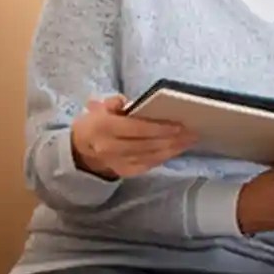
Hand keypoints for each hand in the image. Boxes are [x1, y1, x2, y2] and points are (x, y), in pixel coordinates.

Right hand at [70, 95, 195, 178]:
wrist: (82, 148)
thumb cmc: (98, 123)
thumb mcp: (100, 107)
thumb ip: (113, 102)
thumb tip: (123, 101)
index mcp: (104, 128)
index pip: (136, 129)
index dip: (158, 128)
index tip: (178, 125)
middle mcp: (110, 148)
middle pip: (147, 144)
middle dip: (172, 139)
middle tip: (192, 133)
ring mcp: (117, 162)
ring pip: (150, 156)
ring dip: (173, 149)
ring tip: (190, 140)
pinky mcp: (125, 171)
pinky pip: (148, 165)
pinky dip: (164, 157)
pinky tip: (177, 150)